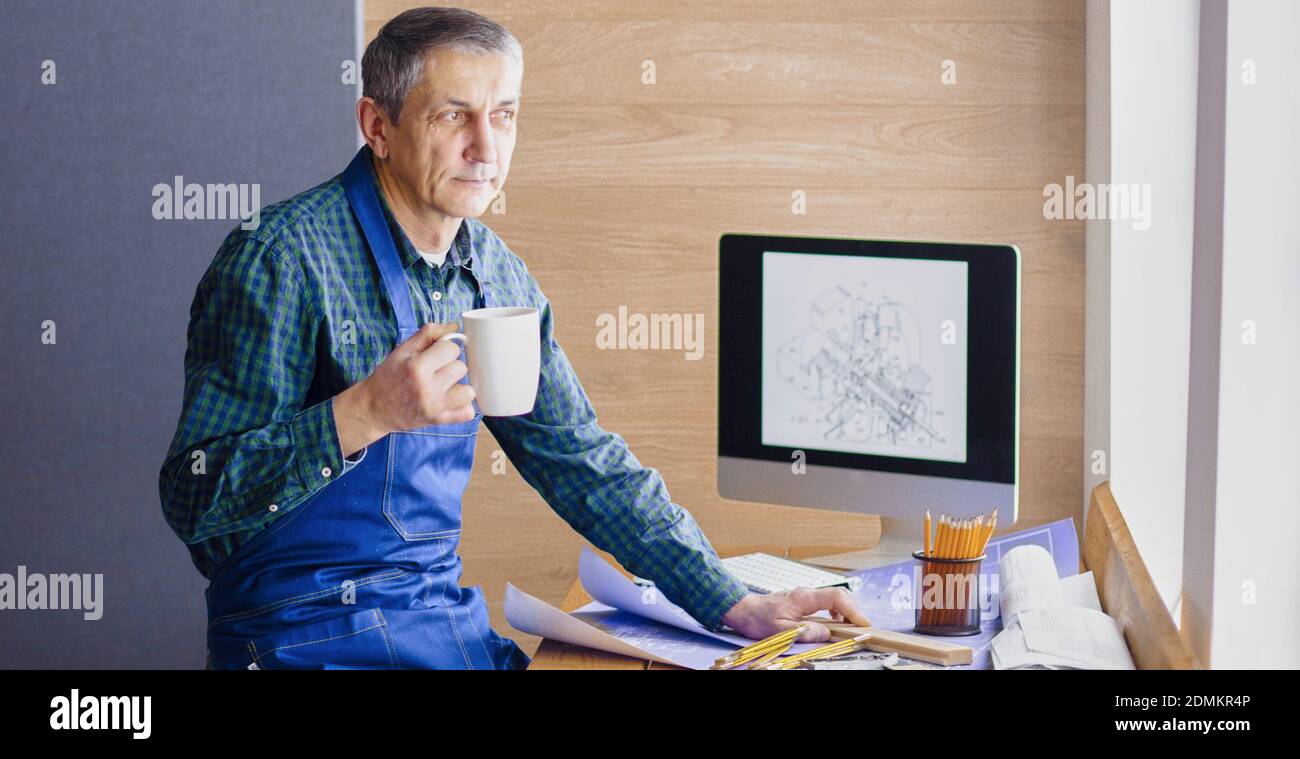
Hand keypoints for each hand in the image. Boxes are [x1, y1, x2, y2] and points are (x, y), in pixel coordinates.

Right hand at [333, 322, 475, 455]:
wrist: (374, 409)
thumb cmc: (388, 376)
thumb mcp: (402, 350)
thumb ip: (428, 334)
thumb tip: (454, 326)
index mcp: (417, 367)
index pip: (452, 349)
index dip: (446, 349)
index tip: (437, 354)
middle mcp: (427, 389)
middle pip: (461, 368)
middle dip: (452, 366)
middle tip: (437, 370)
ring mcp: (435, 407)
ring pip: (469, 391)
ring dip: (460, 386)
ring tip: (445, 386)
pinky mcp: (438, 421)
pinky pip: (467, 412)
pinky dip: (462, 406)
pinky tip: (450, 400)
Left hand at [720, 587, 870, 642]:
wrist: (744, 610)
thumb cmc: (758, 619)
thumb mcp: (781, 631)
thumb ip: (806, 632)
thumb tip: (827, 633)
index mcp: (804, 598)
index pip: (836, 597)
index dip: (852, 610)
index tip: (862, 623)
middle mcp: (807, 593)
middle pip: (839, 596)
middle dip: (853, 610)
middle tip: (861, 627)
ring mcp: (806, 595)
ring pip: (834, 598)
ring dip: (845, 611)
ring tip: (850, 627)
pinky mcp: (803, 600)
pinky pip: (826, 602)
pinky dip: (836, 611)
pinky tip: (834, 623)